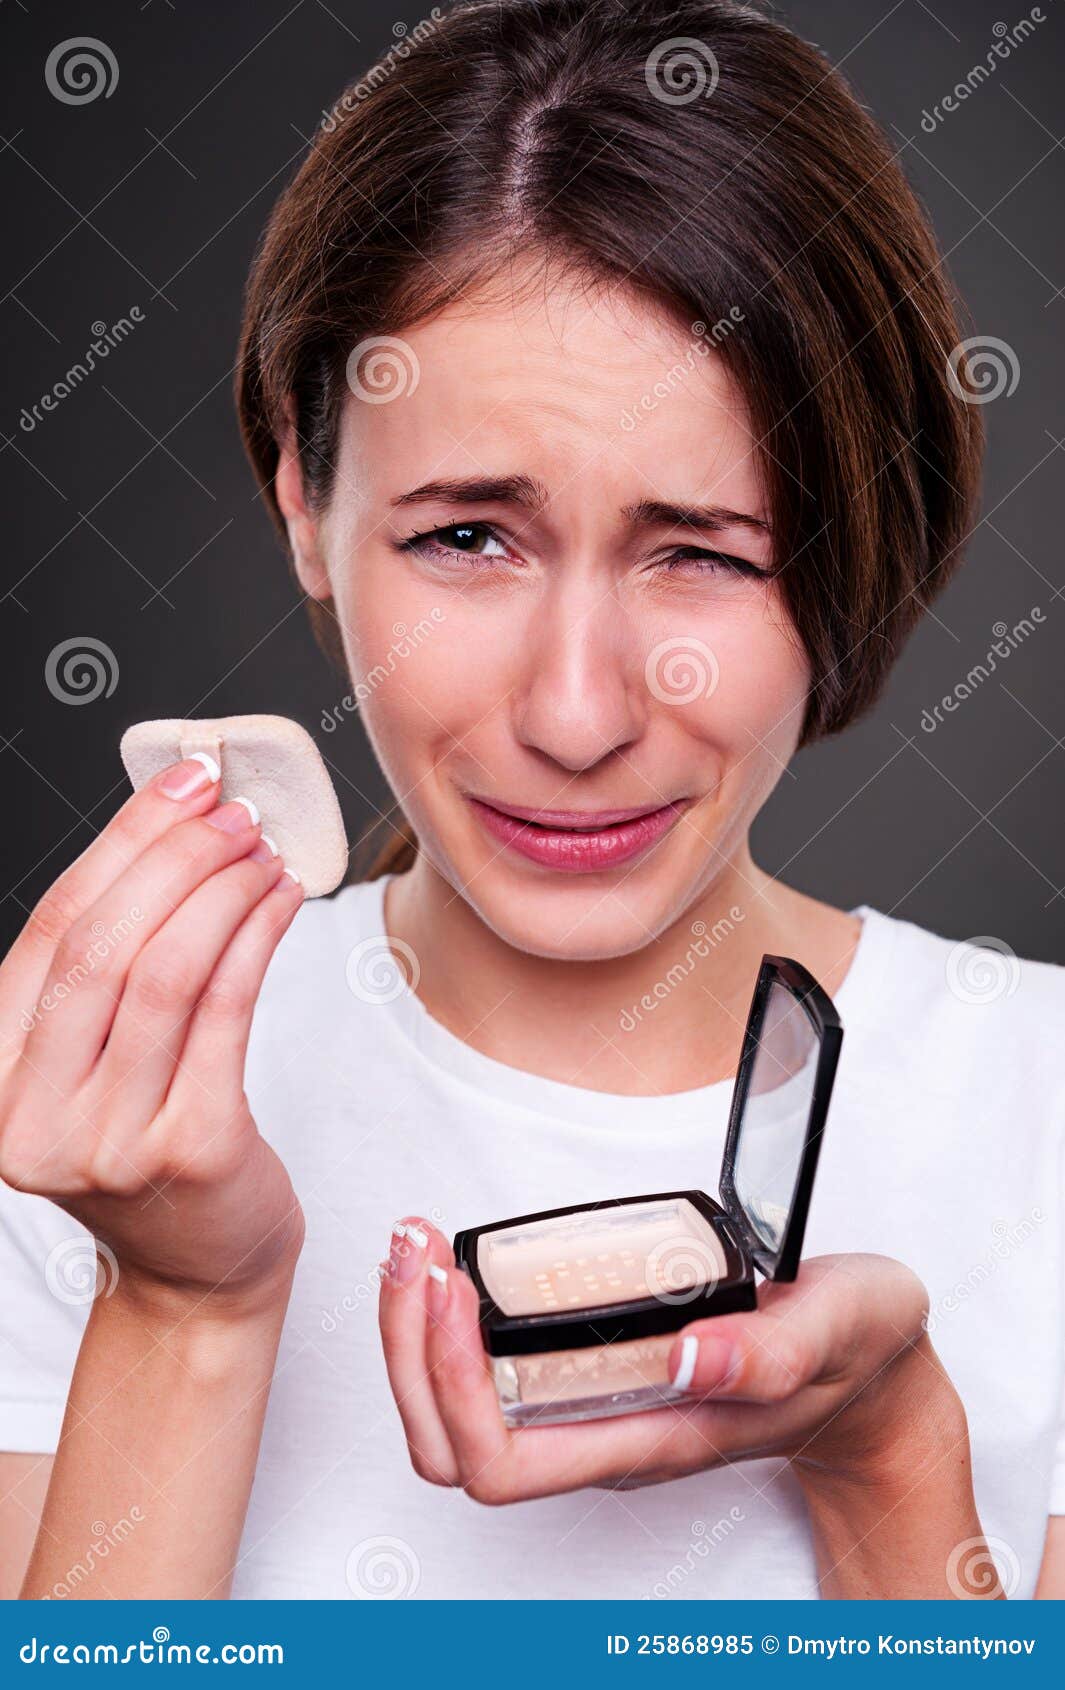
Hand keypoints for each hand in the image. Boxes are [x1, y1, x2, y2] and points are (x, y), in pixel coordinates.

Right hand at [0, 758, 305, 1314]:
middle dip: (177, 857)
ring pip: (166, 971)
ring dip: (224, 891)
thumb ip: (106, 972)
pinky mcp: (192, 1149)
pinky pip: (226, 1012)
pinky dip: (257, 938)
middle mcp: (32, 1116)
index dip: (120, 843)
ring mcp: (108, 1142)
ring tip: (265, 852)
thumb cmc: (153, 1149)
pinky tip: (281, 903)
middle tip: (235, 811)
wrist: (199, 1272)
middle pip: (103, 944)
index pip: (50, 931)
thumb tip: (171, 829)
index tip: (180, 782)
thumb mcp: (95, 1066)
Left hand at [379, 1217, 948, 1501]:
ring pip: (458, 1418)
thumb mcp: (839, 1328)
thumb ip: (771, 1351)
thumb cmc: (854, 1353)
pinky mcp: (595, 1374)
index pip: (503, 1463)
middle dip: (408, 1351)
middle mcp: (609, 1435)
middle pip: (455, 1447)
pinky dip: (448, 1323)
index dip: (452, 1383)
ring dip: (415, 1336)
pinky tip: (454, 1264)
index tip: (454, 1287)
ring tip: (416, 1248)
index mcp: (654, 1438)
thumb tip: (691, 1358)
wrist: (872, 1374)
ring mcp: (597, 1410)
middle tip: (414, 1251)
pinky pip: (489, 1376)